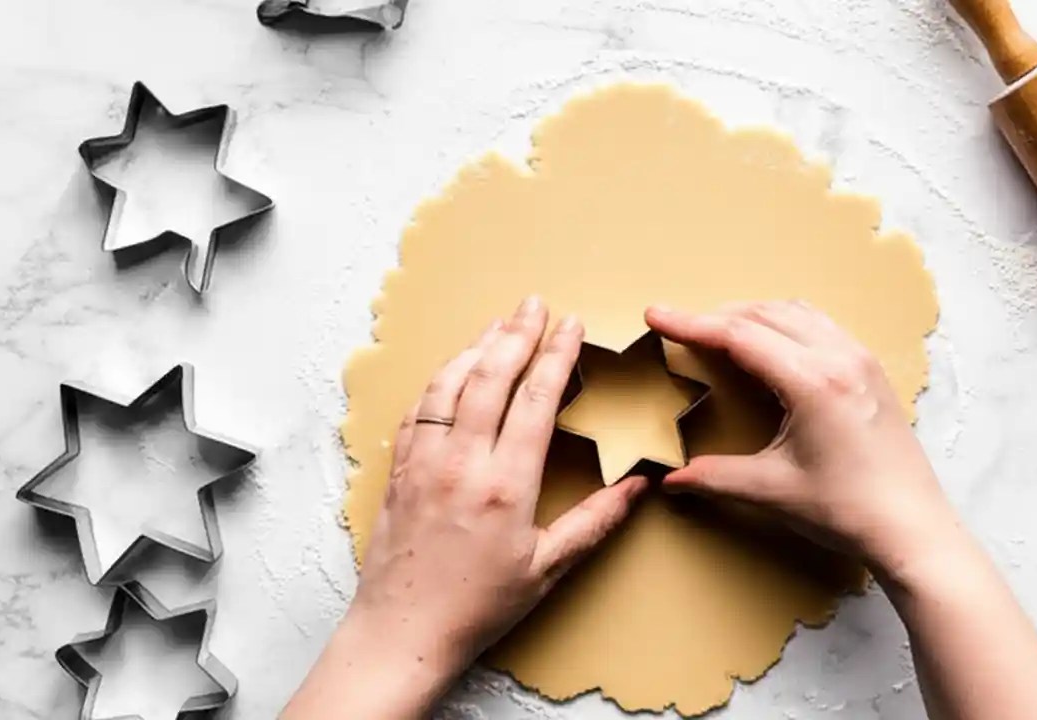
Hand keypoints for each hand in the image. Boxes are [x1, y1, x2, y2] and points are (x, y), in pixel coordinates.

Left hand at [284, 298, 646, 719]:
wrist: (403, 632)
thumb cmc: (477, 607)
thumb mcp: (547, 569)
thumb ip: (594, 522)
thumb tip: (637, 487)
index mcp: (505, 485)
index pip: (535, 399)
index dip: (556, 356)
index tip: (571, 325)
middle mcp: (461, 463)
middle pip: (490, 377)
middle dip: (516, 333)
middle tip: (534, 303)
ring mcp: (424, 462)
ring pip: (448, 384)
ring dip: (476, 346)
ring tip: (499, 323)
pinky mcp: (400, 470)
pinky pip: (419, 408)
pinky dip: (440, 378)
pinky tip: (454, 369)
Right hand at [646, 301, 957, 575]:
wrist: (914, 529)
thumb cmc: (849, 511)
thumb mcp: (773, 491)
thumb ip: (715, 477)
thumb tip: (671, 479)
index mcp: (813, 382)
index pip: (739, 335)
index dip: (691, 323)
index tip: (656, 314)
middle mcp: (840, 358)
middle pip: (765, 314)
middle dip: (716, 317)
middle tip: (679, 329)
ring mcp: (861, 360)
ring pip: (795, 313)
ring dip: (752, 316)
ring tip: (717, 334)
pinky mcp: (871, 372)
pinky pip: (820, 326)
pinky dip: (784, 324)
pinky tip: (768, 347)